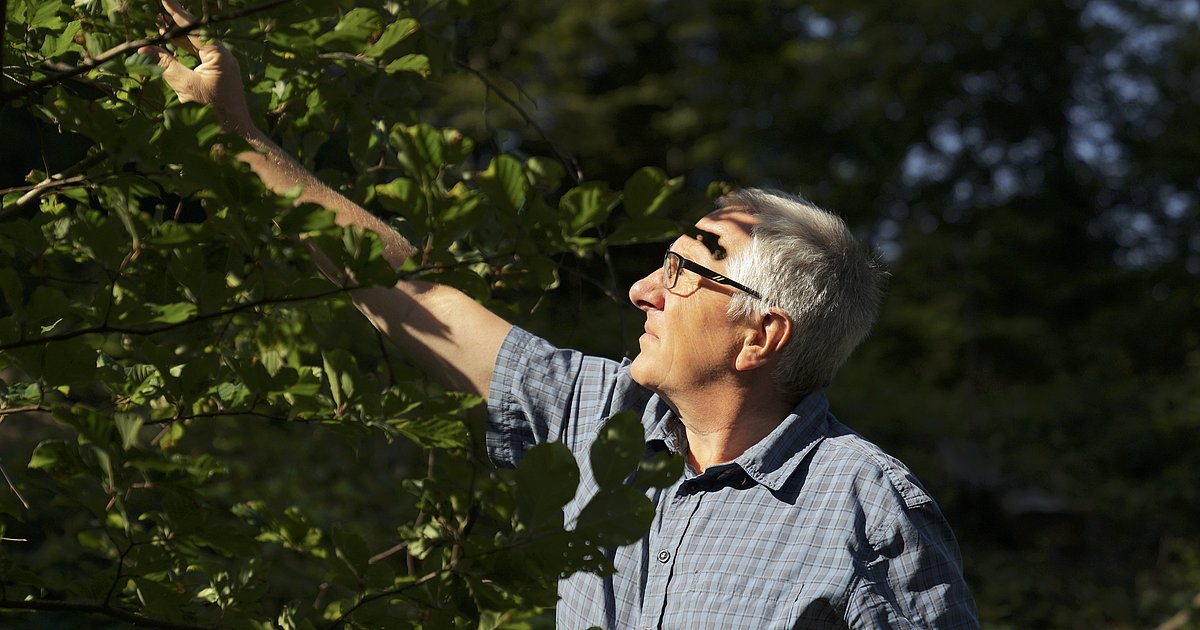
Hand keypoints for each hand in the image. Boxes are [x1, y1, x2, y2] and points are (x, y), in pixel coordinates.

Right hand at [138, 0, 252, 132]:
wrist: (235, 131)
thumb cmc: (213, 110)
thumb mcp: (186, 86)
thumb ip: (165, 65)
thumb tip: (144, 49)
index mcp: (219, 55)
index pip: (196, 29)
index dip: (178, 14)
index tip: (165, 0)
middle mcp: (222, 56)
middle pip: (195, 35)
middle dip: (175, 25)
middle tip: (158, 13)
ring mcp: (221, 64)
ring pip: (195, 46)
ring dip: (177, 38)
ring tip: (159, 26)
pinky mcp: (217, 73)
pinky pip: (197, 57)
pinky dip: (182, 52)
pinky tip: (169, 46)